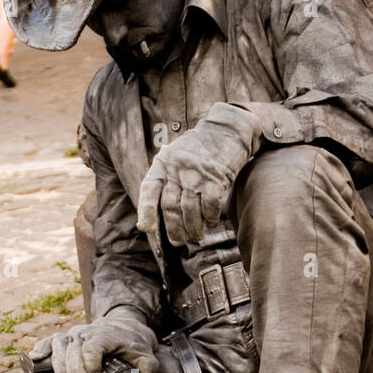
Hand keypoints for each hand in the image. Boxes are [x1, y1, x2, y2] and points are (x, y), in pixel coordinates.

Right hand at [29, 307, 158, 372]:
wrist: (121, 327)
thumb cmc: (130, 343)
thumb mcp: (144, 351)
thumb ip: (147, 363)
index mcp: (103, 335)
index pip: (93, 347)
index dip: (90, 362)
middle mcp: (84, 333)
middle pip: (74, 350)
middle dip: (75, 370)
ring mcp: (72, 335)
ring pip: (59, 347)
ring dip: (59, 365)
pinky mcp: (63, 339)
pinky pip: (49, 341)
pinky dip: (41, 348)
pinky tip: (33, 357)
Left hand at [136, 104, 262, 246]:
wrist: (226, 131)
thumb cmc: (198, 150)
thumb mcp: (175, 157)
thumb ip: (166, 180)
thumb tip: (160, 211)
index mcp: (163, 164)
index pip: (149, 190)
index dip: (146, 211)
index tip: (146, 228)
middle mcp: (177, 169)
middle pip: (170, 207)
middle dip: (174, 229)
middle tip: (179, 242)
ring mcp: (196, 174)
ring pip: (190, 210)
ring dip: (193, 229)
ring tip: (196, 236)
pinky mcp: (215, 178)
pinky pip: (209, 206)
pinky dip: (210, 219)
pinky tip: (211, 223)